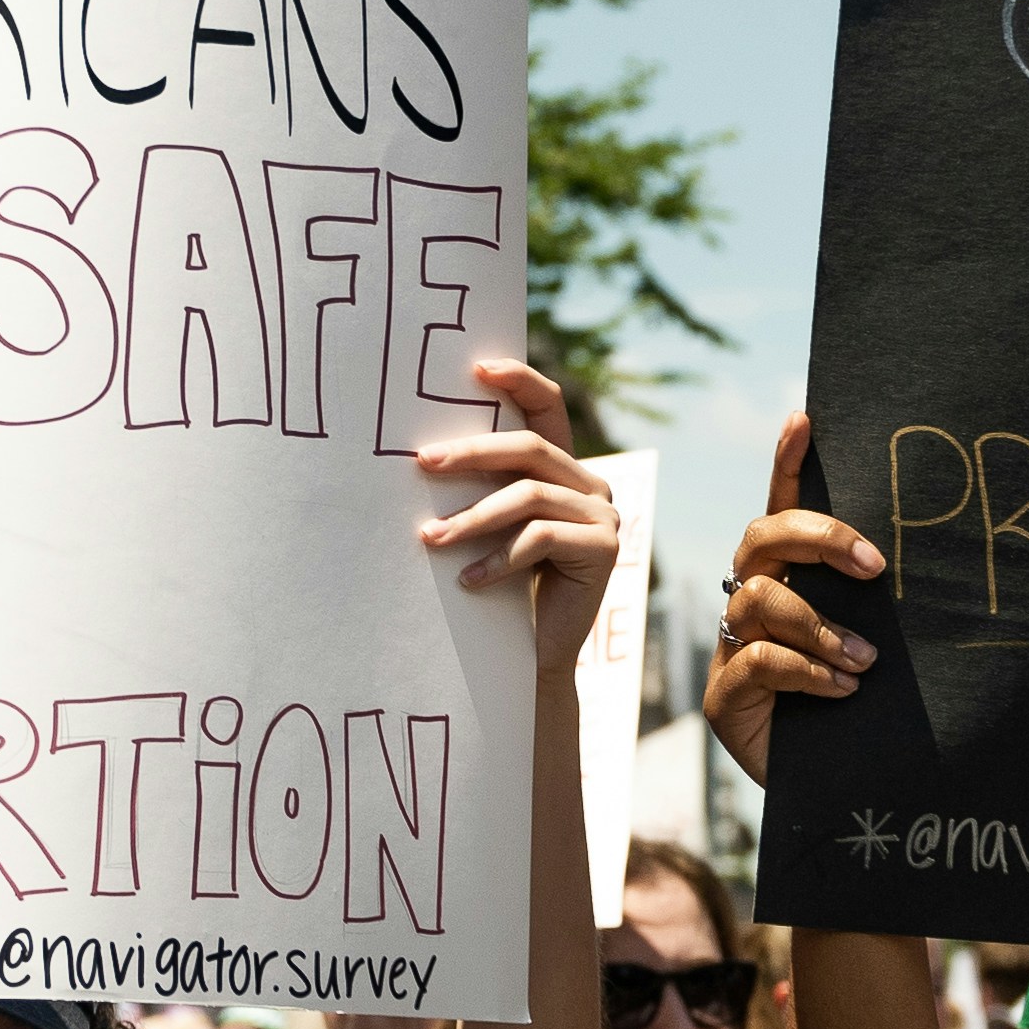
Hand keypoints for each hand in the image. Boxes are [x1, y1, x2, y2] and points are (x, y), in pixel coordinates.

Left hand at [412, 356, 621, 673]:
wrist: (533, 659)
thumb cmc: (501, 590)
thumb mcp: (490, 528)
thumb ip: (482, 489)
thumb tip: (424, 454)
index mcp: (564, 470)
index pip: (548, 409)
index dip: (519, 381)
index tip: (476, 369)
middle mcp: (590, 486)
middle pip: (528, 448)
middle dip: (472, 452)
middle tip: (423, 463)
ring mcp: (603, 516)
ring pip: (529, 496)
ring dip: (473, 517)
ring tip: (431, 538)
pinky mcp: (604, 549)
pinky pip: (540, 539)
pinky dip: (497, 558)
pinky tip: (468, 580)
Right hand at [709, 412, 886, 787]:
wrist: (840, 793)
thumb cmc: (864, 711)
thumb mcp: (878, 646)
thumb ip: (882, 608)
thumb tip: (941, 564)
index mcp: (791, 581)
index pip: (783, 509)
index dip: (788, 463)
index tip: (806, 419)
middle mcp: (754, 602)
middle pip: (762, 538)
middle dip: (818, 538)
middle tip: (874, 566)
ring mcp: (732, 647)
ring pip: (760, 600)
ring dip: (820, 625)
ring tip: (866, 660)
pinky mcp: (725, 697)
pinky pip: (755, 660)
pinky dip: (805, 669)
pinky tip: (843, 687)